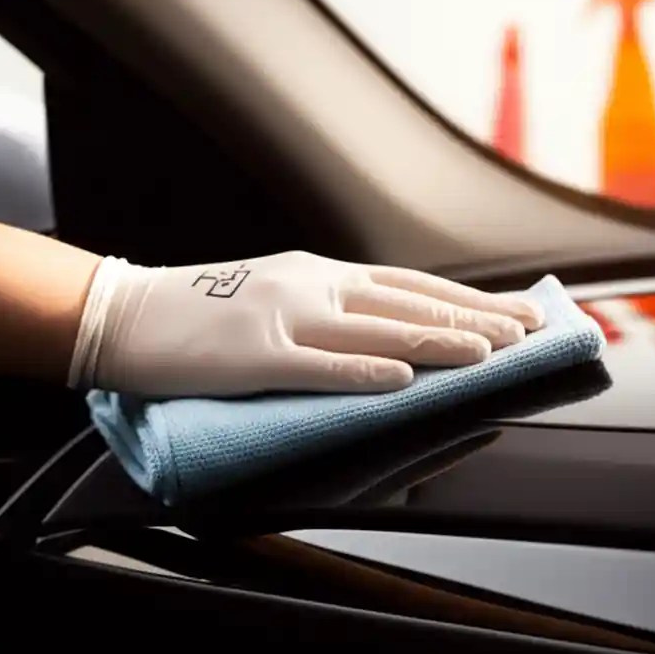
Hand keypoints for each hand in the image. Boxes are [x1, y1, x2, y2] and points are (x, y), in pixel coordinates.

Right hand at [68, 250, 544, 397]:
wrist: (125, 312)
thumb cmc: (203, 310)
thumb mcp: (277, 290)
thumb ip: (332, 309)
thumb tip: (391, 338)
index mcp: (321, 272)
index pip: (413, 286)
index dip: (471, 300)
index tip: (518, 312)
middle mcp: (313, 285)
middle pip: (409, 302)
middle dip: (475, 318)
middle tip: (529, 332)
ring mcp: (283, 316)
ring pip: (375, 329)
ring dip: (436, 341)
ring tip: (489, 353)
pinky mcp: (253, 353)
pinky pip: (317, 364)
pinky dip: (363, 371)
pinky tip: (403, 381)